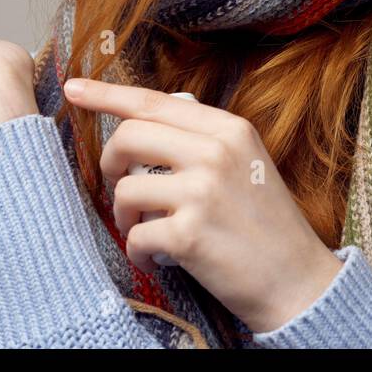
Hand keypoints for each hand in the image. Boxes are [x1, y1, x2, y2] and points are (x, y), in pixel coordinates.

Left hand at [66, 78, 344, 333]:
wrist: (297, 281)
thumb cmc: (265, 224)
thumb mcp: (246, 162)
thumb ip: (203, 140)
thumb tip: (144, 124)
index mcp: (229, 129)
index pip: (154, 101)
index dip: (107, 94)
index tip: (74, 89)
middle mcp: (215, 152)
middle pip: (130, 136)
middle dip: (112, 163)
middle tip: (120, 185)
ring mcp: (202, 193)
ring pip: (126, 190)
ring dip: (125, 216)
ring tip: (145, 230)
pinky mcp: (190, 234)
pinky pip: (136, 236)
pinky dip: (138, 251)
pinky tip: (156, 258)